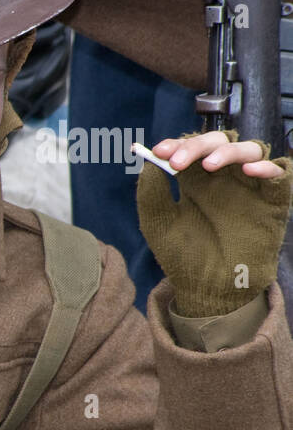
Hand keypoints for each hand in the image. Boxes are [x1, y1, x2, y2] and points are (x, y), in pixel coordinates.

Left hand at [138, 131, 291, 316]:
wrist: (208, 287)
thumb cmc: (183, 256)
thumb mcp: (158, 225)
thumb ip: (150, 194)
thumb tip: (149, 162)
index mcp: (196, 179)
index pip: (190, 148)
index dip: (176, 144)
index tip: (159, 151)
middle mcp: (224, 178)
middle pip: (218, 142)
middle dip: (198, 145)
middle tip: (178, 161)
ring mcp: (249, 187)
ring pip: (250, 150)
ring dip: (229, 151)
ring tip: (209, 164)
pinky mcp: (273, 202)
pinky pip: (281, 175)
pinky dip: (269, 167)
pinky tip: (250, 170)